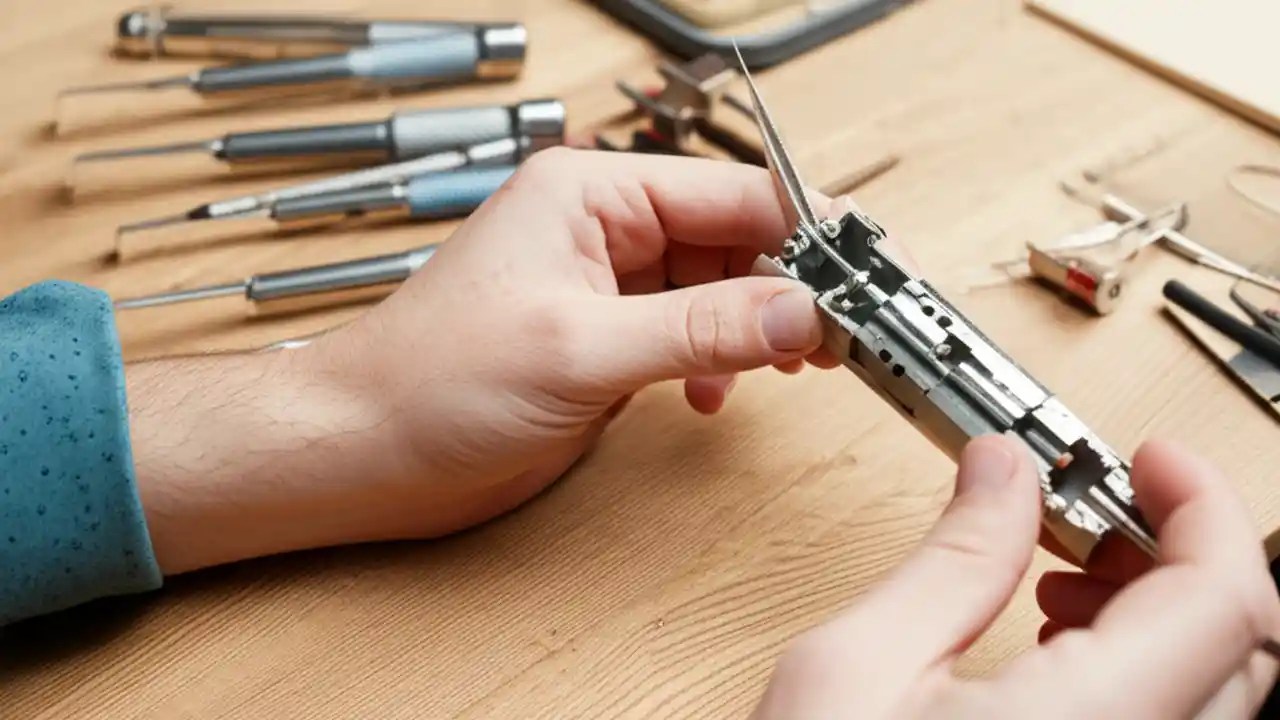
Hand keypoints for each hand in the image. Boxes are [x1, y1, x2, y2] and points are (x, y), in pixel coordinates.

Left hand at [132, 149, 897, 571]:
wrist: (364, 451)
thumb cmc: (430, 382)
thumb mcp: (580, 351)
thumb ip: (700, 329)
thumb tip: (797, 313)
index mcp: (590, 194)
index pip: (733, 193)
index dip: (810, 234)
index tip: (868, 276)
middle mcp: (600, 228)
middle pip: (734, 238)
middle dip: (788, 287)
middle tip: (838, 335)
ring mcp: (602, 284)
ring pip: (716, 287)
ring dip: (754, 328)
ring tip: (785, 366)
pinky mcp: (600, 336)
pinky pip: (686, 331)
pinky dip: (714, 359)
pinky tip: (711, 393)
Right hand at [750, 437, 1279, 718]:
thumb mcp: (859, 667)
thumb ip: (955, 558)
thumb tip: (1003, 472)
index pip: (1223, 598)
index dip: (1205, 507)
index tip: (1152, 460)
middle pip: (1239, 645)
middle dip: (1177, 554)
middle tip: (1092, 508)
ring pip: (1213, 695)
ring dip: (1159, 613)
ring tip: (1057, 578)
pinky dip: (1136, 669)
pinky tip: (1051, 649)